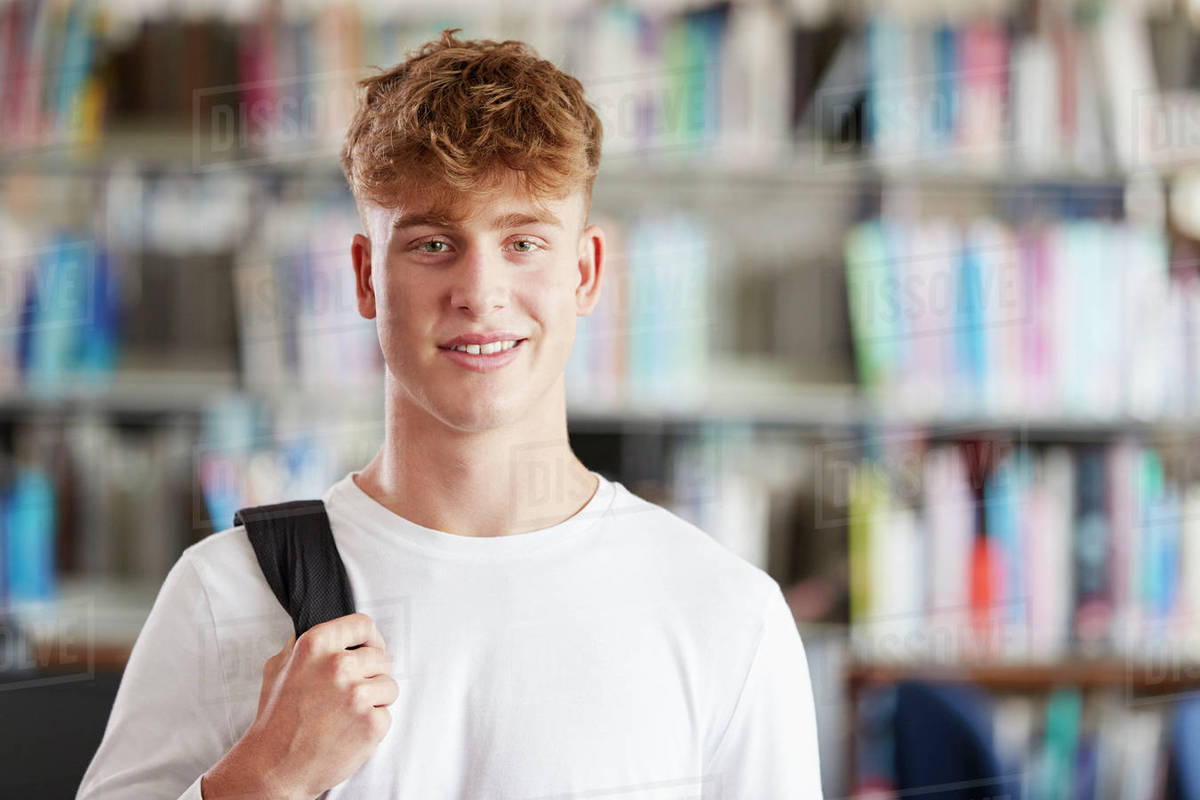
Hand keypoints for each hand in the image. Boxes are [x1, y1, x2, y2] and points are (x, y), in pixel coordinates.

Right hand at [201, 613, 397, 798]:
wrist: (273, 767)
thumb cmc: (276, 721)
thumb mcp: (279, 668)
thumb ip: (302, 644)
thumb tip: (327, 633)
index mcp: (316, 644)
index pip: (362, 624)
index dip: (370, 639)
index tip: (370, 649)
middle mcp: (338, 665)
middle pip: (381, 658)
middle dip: (370, 675)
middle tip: (349, 694)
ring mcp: (357, 694)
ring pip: (389, 686)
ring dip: (375, 700)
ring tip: (347, 714)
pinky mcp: (371, 723)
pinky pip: (387, 715)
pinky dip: (372, 725)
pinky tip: (348, 731)